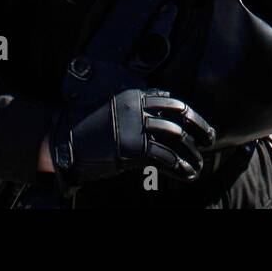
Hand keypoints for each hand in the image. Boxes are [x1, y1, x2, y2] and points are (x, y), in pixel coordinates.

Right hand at [49, 89, 214, 187]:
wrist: (61, 140)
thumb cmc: (82, 128)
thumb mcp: (109, 111)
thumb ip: (131, 114)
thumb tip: (152, 125)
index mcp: (133, 96)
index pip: (168, 99)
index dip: (186, 112)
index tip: (196, 121)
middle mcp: (137, 107)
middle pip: (179, 113)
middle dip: (199, 126)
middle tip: (209, 137)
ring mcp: (136, 127)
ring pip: (175, 137)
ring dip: (190, 152)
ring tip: (197, 164)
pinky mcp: (133, 148)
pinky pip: (165, 157)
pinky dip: (180, 166)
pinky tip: (187, 174)